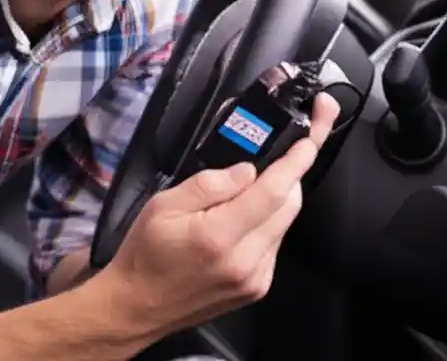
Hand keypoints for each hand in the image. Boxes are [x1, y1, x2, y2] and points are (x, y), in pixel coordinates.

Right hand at [93, 92, 338, 335]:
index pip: (272, 192)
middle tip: (280, 153)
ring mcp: (255, 278)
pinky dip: (267, 223)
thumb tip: (247, 170)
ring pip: (285, 224)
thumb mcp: (162, 206)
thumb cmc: (144, 255)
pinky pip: (275, 243)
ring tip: (248, 189)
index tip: (308, 139)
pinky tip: (241, 219)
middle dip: (289, 175)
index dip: (295, 161)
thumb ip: (208, 185)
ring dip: (276, 200)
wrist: (138, 307)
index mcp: (218, 237)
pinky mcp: (258, 287)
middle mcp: (245, 261)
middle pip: (289, 206)